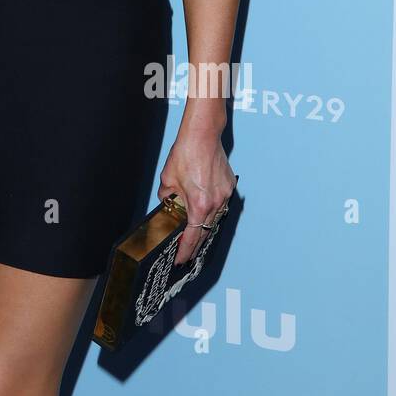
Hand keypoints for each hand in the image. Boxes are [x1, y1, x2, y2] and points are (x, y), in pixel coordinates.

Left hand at [158, 133, 233, 265]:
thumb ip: (167, 197)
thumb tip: (167, 204)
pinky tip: (202, 210)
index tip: (181, 259)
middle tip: (186, 252)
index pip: (192, 236)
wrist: (203, 136)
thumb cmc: (185, 154)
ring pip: (214, 219)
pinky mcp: (229, 187)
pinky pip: (219, 205)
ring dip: (203, 226)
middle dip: (195, 243)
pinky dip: (210, 210)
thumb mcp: (168, 179)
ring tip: (193, 233)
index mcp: (199, 205)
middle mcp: (215, 204)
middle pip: (205, 231)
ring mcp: (224, 196)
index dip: (186, 250)